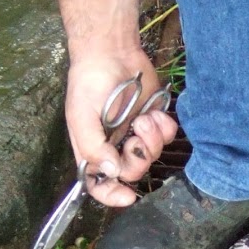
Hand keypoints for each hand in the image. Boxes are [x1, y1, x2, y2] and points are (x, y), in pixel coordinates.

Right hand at [65, 52, 177, 208]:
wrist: (111, 52)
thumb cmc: (89, 82)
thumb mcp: (80, 115)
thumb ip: (93, 146)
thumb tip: (111, 171)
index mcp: (93, 150)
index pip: (99, 184)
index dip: (112, 196)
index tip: (128, 196)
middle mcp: (114, 147)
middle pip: (132, 171)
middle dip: (140, 156)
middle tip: (137, 132)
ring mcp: (136, 135)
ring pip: (153, 155)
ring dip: (153, 138)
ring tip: (144, 117)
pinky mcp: (154, 121)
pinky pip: (167, 137)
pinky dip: (165, 127)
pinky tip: (155, 112)